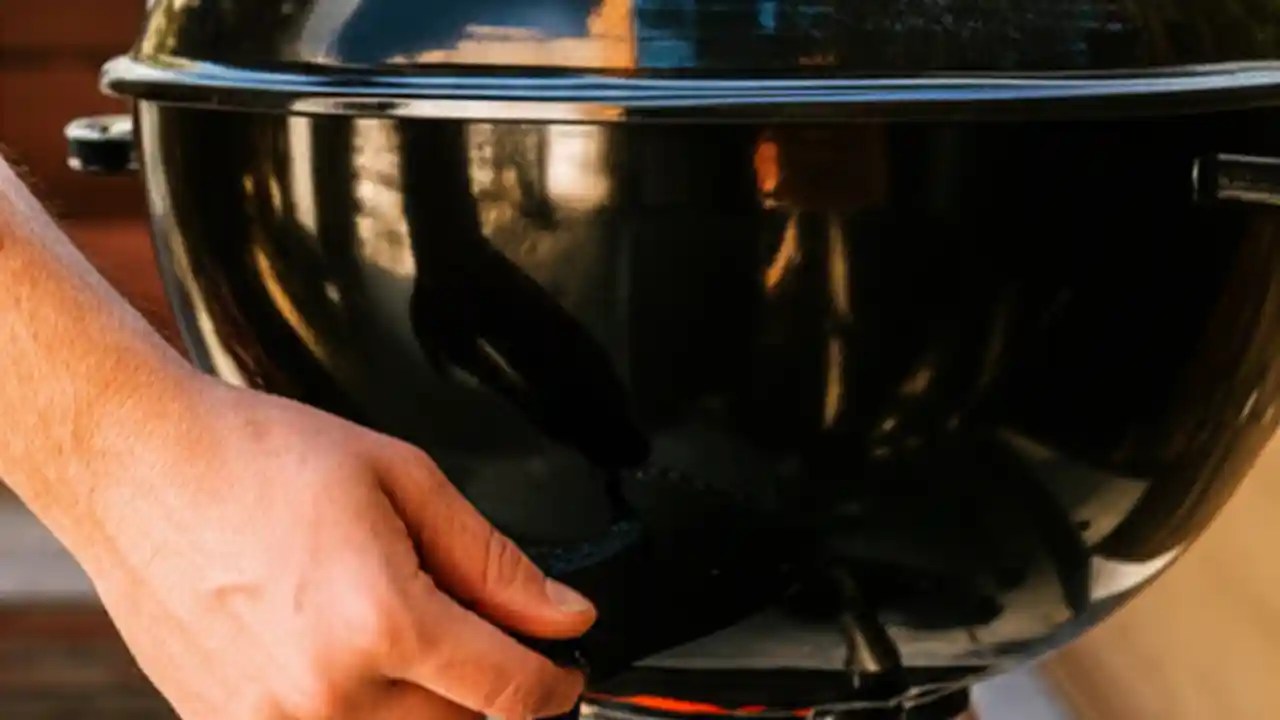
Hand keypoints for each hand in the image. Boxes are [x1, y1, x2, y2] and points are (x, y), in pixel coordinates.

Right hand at [69, 376, 595, 719]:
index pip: (513, 693)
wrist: (139, 467)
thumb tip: (561, 614)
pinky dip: (362, 708)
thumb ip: (493, 563)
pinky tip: (343, 650)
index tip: (562, 666)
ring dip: (426, 702)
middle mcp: (328, 692)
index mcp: (381, 619)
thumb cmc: (257, 458)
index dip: (557, 681)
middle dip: (489, 683)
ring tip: (393, 626)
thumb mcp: (403, 481)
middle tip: (467, 622)